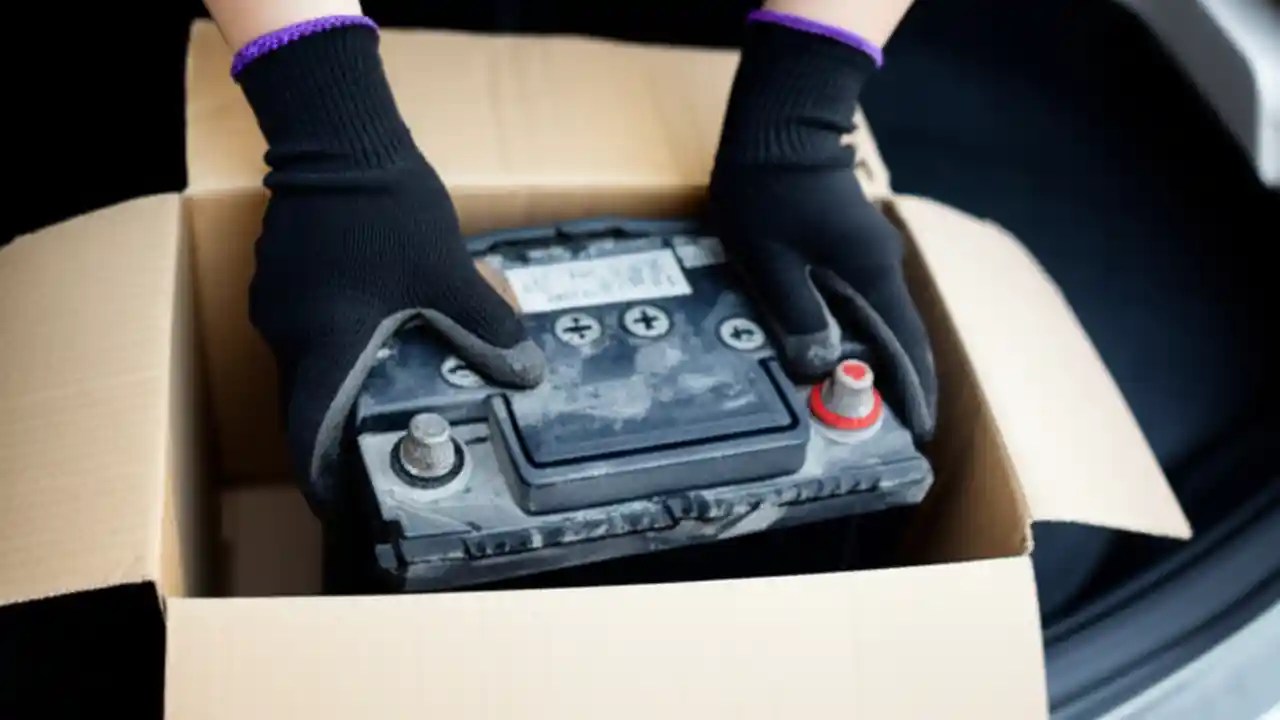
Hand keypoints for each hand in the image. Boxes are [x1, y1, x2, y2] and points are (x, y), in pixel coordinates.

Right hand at [237, 23, 543, 513]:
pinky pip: (307, 326)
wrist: (337, 135)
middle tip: (380, 446)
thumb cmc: (387, 208)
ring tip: (386, 386)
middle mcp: (288, 333)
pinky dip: (337, 340)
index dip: (323, 482)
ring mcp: (277, 302)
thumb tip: (525, 370)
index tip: (341, 507)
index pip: (308, 437)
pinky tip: (375, 325)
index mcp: (323, 345)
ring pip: (310, 361)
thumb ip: (485, 329)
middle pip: (309, 402)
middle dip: (343, 429)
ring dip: (343, 379)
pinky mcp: (281, 275)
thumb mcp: (447, 275)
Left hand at [709, 20, 936, 439]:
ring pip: (880, 313)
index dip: (913, 389)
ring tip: (861, 393)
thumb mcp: (771, 260)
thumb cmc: (771, 189)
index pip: (905, 345)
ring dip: (875, 353)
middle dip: (897, 379)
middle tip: (888, 423)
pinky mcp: (851, 238)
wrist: (782, 121)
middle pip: (899, 332)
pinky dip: (859, 325)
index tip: (920, 430)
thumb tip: (819, 365)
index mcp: (873, 275)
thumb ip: (797, 314)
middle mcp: (884, 265)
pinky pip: (863, 293)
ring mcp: (870, 249)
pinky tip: (837, 343)